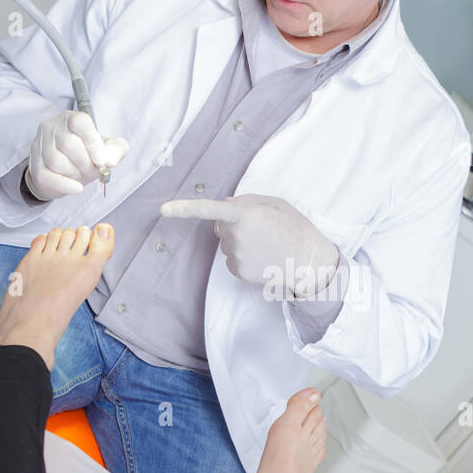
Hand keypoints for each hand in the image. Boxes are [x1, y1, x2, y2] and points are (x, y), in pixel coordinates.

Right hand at [26, 112, 128, 199]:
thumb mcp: (105, 149)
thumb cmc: (86, 156)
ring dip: (75, 173)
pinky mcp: (35, 165)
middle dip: (85, 162)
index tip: (101, 160)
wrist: (65, 174)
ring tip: (81, 175)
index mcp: (71, 119)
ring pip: (56, 160)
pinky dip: (65, 185)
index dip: (93, 142)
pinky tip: (77, 188)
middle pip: (68, 143)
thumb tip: (109, 160)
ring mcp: (39, 145)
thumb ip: (116, 149)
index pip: (79, 122)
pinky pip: (47, 176)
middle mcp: (52, 127)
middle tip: (92, 170)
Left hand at [160, 193, 339, 296]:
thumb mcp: (274, 204)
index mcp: (245, 214)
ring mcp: (236, 255)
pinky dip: (243, 256)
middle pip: (220, 225)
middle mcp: (235, 235)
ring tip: (266, 243)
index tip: (163, 209)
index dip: (184, 208)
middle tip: (260, 227)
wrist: (308, 261)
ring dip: (240, 240)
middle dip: (232, 223)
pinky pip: (231, 258)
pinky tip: (262, 256)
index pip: (208, 209)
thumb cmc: (294, 227)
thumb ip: (246, 201)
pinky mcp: (238, 271)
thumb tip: (225, 207)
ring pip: (226, 243)